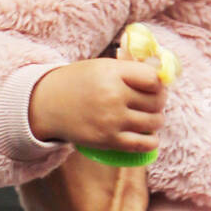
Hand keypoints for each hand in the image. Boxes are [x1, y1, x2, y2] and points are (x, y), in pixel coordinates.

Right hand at [30, 58, 167, 151]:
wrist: (47, 103)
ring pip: (154, 121)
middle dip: (160, 101)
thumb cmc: (80, 81)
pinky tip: (149, 135)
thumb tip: (163, 70)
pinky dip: (152, 140)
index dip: (158, 83)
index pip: (154, 79)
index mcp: (113, 73)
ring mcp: (112, 120)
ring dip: (157, 119)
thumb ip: (131, 68)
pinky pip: (143, 144)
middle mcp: (113, 96)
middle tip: (154, 101)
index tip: (155, 86)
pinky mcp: (108, 140)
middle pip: (157, 101)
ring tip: (150, 116)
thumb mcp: (103, 66)